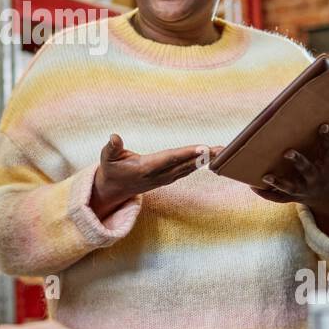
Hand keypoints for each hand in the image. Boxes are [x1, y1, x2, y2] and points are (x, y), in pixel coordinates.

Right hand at [89, 134, 212, 217]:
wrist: (113, 190)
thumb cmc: (111, 170)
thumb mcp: (106, 158)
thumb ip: (112, 148)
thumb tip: (114, 137)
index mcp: (145, 169)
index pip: (169, 159)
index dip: (186, 153)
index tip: (202, 148)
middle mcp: (158, 175)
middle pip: (184, 164)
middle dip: (203, 156)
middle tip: (221, 149)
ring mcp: (164, 179)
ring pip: (187, 168)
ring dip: (205, 160)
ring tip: (221, 151)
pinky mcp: (167, 178)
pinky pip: (185, 170)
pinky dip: (198, 163)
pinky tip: (209, 157)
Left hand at [255, 124, 328, 237]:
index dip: (327, 140)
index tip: (323, 126)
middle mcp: (316, 180)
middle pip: (307, 171)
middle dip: (298, 162)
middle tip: (287, 152)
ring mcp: (303, 190)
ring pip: (290, 188)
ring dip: (278, 182)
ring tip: (266, 175)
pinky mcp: (292, 197)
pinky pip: (277, 198)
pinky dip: (265, 193)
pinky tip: (253, 186)